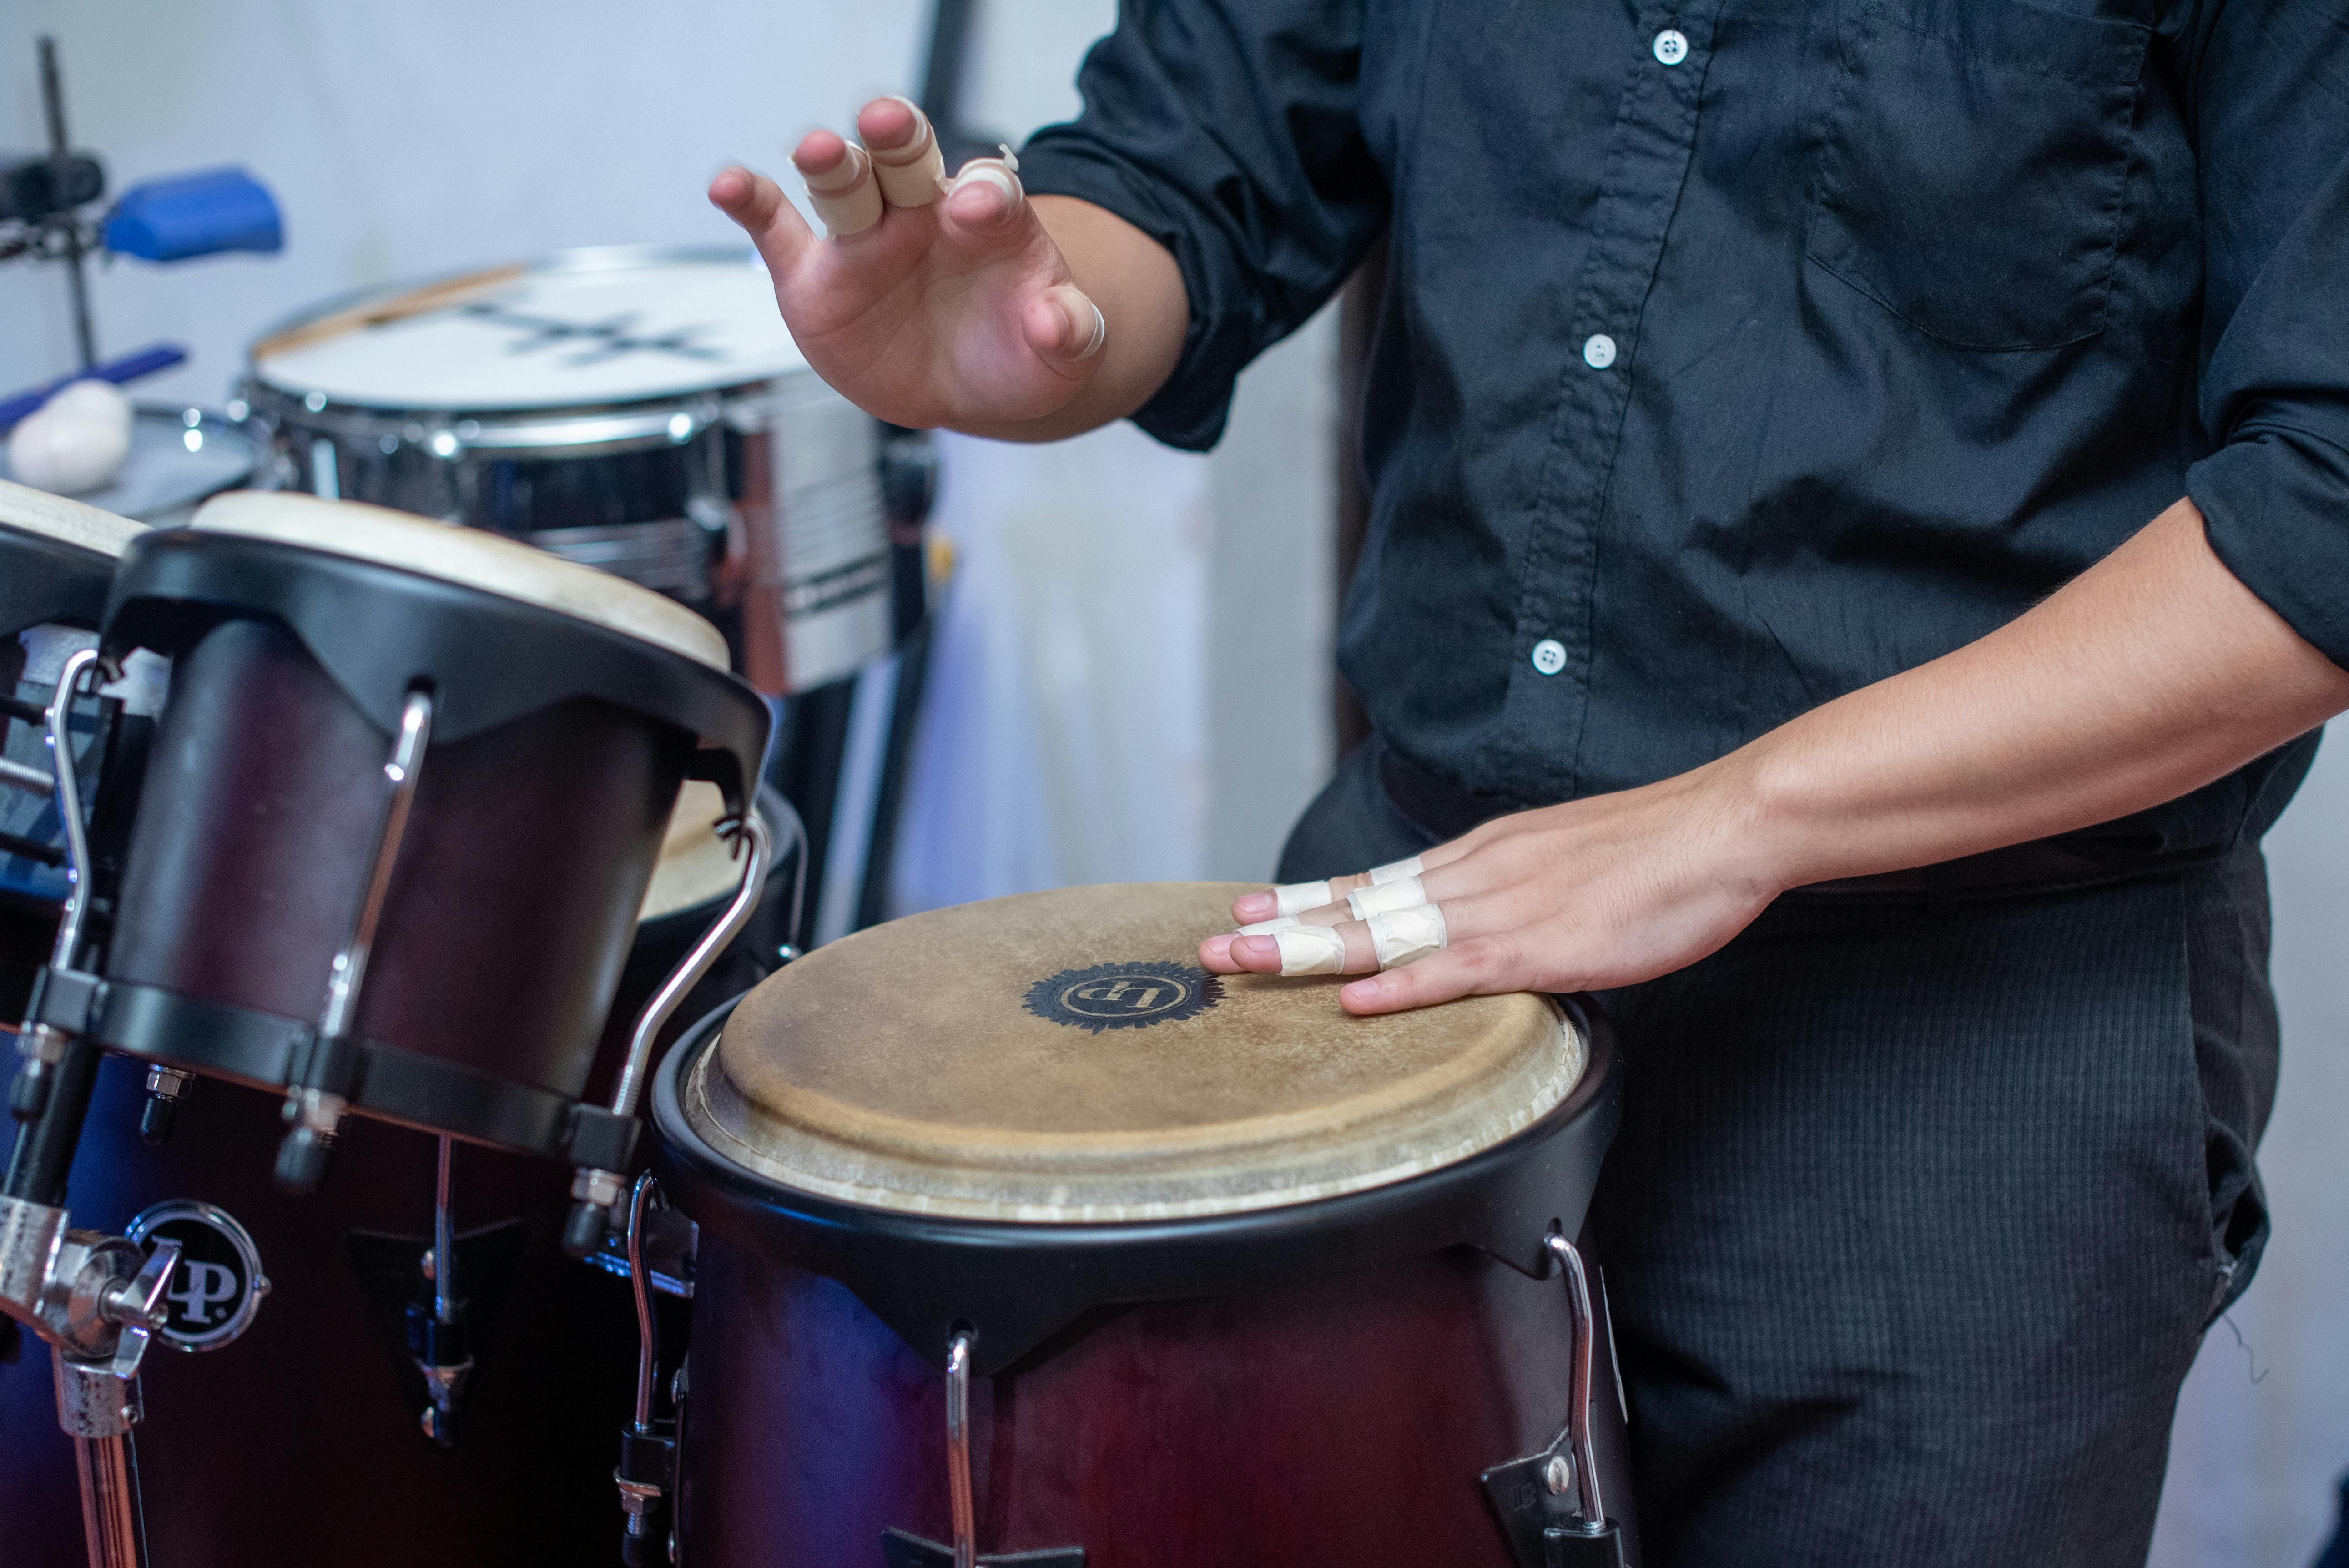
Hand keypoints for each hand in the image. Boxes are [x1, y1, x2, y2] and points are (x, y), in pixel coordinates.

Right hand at [709, 98, 1112, 430]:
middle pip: (907, 160)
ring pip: (845, 185)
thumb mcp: (1064, 350)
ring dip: (830, 163)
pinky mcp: (817, 276)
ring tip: (819, 151)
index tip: (978, 211)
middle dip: (897, 137)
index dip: (984, 196)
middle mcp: (922, 212)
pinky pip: (777, 230)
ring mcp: (867, 238)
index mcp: (989, 217)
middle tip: (890, 121)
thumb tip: (1054, 322)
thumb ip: (1067, 330)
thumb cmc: (1021, 349)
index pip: (989, 190)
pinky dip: (751, 202)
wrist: (975, 383)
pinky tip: (727, 184)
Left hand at [1199, 765, 1780, 1015]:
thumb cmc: (1661, 851)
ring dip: (1307, 948)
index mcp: (1484, 856)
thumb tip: (1500, 921)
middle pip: (1360, 903)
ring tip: (1243, 963)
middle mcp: (1476, 874)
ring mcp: (1502, 908)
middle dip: (1281, 925)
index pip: (1378, 879)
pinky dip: (1398, 985)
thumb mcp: (1572, 863)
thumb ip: (1525, 891)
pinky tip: (1352, 997)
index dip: (1312, 897)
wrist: (1722, 828)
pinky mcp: (1540, 944)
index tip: (1255, 906)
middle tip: (1213, 945)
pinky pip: (1453, 969)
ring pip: (1384, 932)